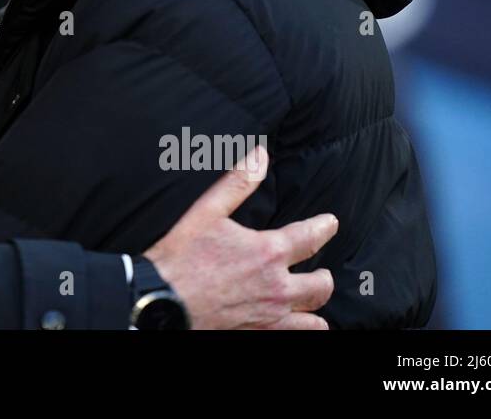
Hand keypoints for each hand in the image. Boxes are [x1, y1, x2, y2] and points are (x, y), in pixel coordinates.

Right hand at [143, 145, 336, 328]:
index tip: (331, 223)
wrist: (160, 300)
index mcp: (268, 252)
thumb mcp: (206, 210)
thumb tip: (261, 155)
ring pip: (313, 317)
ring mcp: (268, 315)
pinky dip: (301, 329)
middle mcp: (276, 287)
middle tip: (321, 268)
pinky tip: (295, 323)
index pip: (310, 237)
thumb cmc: (179, 255)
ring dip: (316, 306)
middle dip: (324, 274)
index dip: (324, 227)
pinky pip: (293, 335)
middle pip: (320, 285)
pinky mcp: (255, 332)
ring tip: (312, 299)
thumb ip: (238, 183)